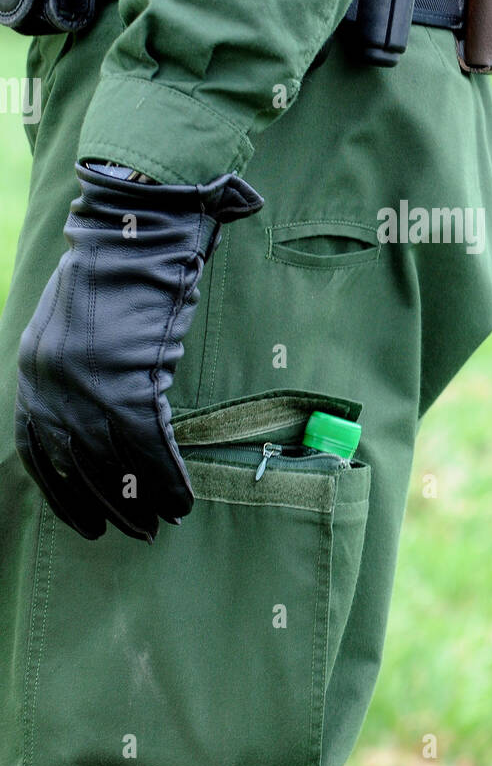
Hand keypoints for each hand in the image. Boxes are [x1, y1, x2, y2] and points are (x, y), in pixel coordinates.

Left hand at [15, 164, 262, 541]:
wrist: (136, 234)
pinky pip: (150, 448)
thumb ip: (76, 372)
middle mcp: (52, 385)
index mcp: (34, 372)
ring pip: (114, 465)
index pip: (38, 452)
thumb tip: (97, 417)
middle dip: (105, 505)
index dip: (61, 492)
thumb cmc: (117, 274)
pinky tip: (182, 498)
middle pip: (77, 466)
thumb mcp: (76, 328)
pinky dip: (168, 478)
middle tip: (131, 531)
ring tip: (161, 521)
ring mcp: (89, 386)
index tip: (81, 521)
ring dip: (141, 500)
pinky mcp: (129, 382)